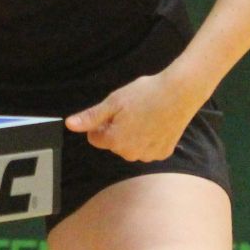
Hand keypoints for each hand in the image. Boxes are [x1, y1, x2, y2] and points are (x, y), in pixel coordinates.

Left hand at [64, 72, 200, 161]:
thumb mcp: (112, 102)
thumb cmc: (144, 94)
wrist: (179, 93)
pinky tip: (155, 123)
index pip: (95, 138)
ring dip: (132, 135)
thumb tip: (69, 125)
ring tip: (143, 116)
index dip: (100, 124)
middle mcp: (132, 154)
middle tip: (129, 111)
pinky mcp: (164, 153)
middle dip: (116, 129)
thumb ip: (90, 117)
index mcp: (115, 142)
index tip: (112, 111)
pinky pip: (147, 148)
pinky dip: (148, 139)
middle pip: (113, 144)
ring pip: (130, 147)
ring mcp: (150, 155)